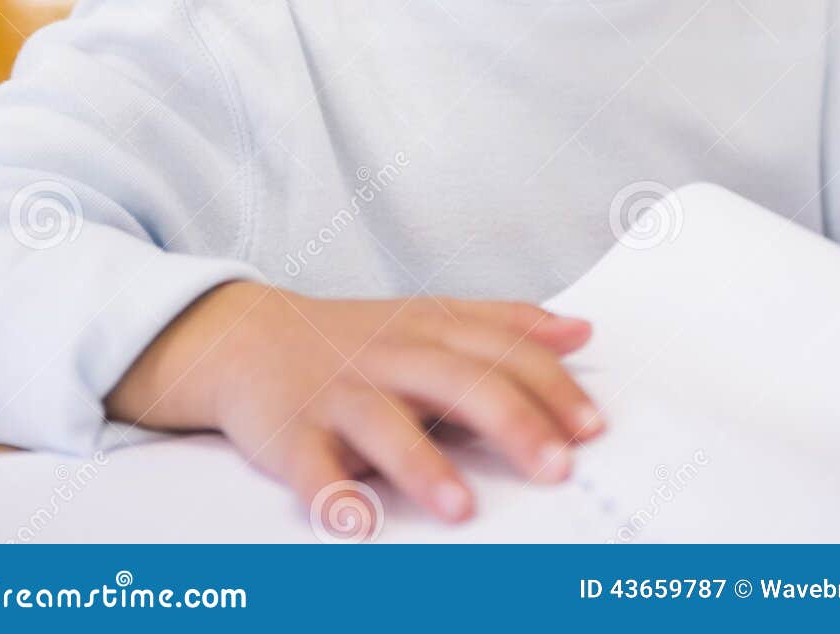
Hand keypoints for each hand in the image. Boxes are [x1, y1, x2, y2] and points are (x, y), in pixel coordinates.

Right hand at [203, 284, 605, 529]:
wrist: (247, 336)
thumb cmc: (355, 338)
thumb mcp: (431, 318)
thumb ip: (505, 325)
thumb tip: (579, 333)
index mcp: (431, 332)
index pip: (501, 353)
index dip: (549, 387)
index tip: (592, 427)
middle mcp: (391, 360)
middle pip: (456, 382)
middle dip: (509, 422)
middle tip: (556, 467)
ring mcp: (340, 396)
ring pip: (384, 424)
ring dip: (422, 465)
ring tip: (462, 508)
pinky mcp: (292, 434)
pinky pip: (311, 468)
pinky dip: (330, 495)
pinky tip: (354, 520)